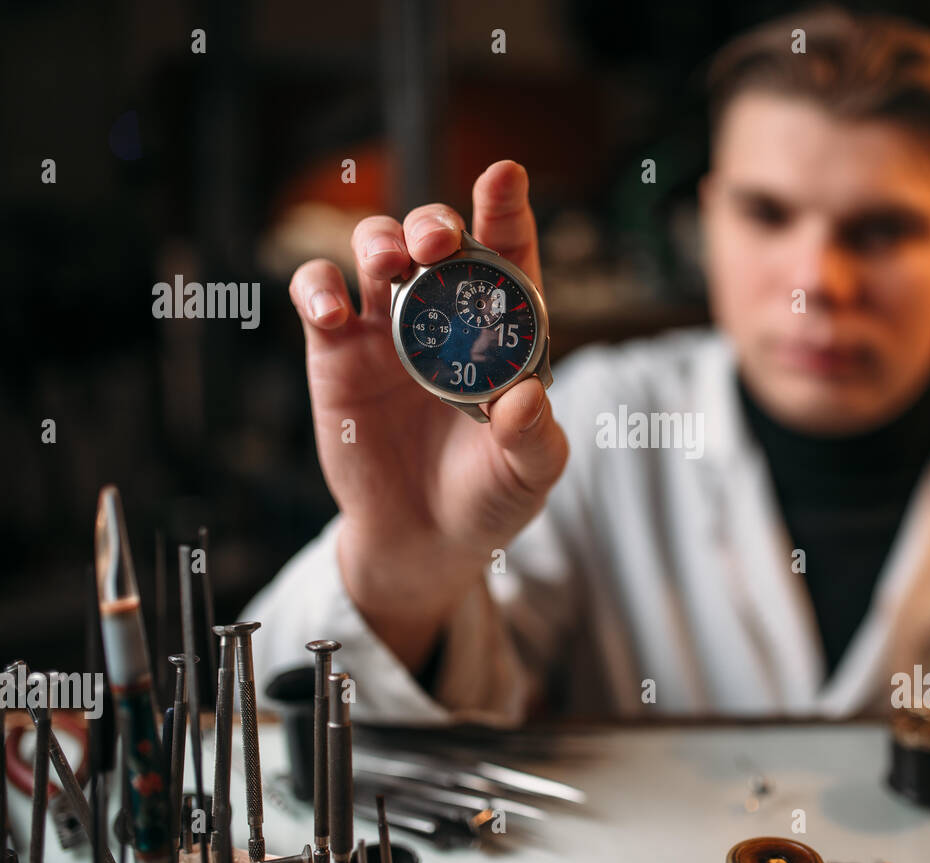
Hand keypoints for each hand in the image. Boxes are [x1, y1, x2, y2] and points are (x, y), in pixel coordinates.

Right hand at [286, 161, 567, 667]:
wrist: (424, 540)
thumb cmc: (489, 497)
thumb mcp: (528, 473)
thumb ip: (532, 437)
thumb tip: (526, 397)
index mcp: (501, 328)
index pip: (506, 255)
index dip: (503, 210)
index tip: (503, 175)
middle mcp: (445, 315)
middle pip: (435, 239)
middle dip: (433, 223)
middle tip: (436, 239)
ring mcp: (388, 328)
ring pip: (375, 252)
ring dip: (378, 241)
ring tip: (387, 264)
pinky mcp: (337, 353)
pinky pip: (319, 298)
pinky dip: (318, 289)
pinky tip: (330, 309)